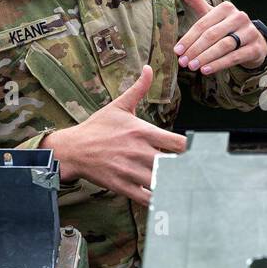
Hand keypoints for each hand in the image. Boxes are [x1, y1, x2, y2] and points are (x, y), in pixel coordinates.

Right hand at [41, 65, 186, 205]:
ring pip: (161, 183)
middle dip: (184, 169)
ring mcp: (129, 170)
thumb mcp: (119, 106)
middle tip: (191, 172)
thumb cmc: (97, 127)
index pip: (178, 143)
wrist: (72, 149)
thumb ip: (138, 89)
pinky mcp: (121, 186)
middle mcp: (138, 152)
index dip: (191, 149)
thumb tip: (149, 68)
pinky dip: (157, 199)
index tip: (195, 152)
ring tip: (179, 184)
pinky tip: (164, 197)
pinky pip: (146, 198)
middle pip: (174, 165)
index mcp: (142, 132)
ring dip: (172, 184)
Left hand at [174, 0, 266, 73]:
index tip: (177, 51)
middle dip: (195, 50)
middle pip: (212, 35)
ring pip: (224, 46)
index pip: (203, 24)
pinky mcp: (255, 48)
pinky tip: (206, 70)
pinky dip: (219, 64)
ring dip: (206, 58)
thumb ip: (195, 0)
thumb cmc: (226, 28)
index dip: (188, 38)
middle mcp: (239, 17)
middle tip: (183, 62)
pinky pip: (235, 57)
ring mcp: (249, 32)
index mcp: (226, 8)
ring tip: (192, 67)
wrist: (253, 42)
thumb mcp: (211, 15)